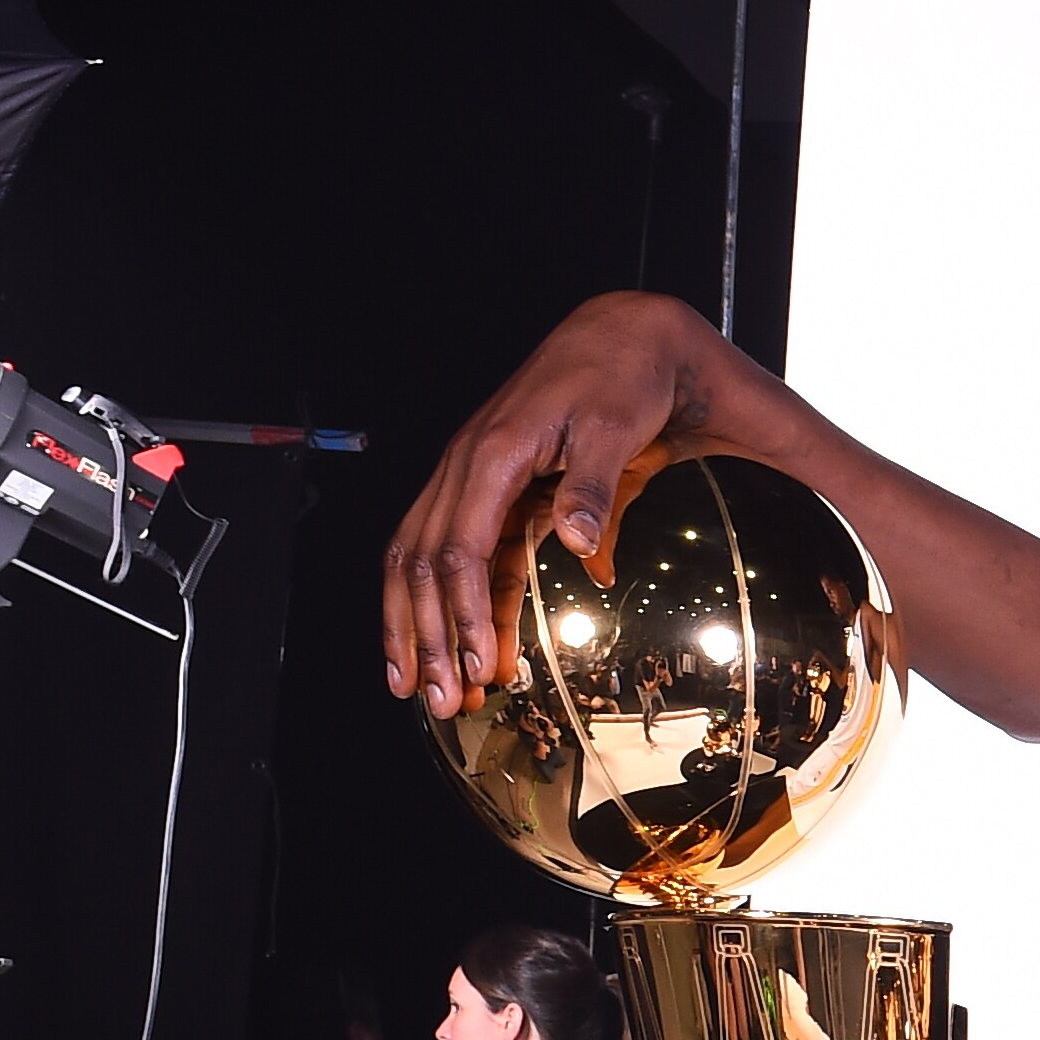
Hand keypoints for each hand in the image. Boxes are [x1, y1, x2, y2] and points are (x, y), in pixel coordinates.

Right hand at [381, 294, 746, 715]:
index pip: (462, 549)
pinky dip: (431, 600)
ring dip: (416, 627)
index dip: (464, 612)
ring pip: (417, 561)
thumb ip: (591, 484)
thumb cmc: (623, 379)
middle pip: (425, 564)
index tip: (475, 665)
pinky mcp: (482, 485)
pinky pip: (441, 548)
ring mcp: (468, 475)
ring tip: (420, 690)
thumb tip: (576, 540)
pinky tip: (432, 642)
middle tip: (441, 703)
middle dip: (427, 637)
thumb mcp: (615, 426)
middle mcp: (466, 467)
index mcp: (492, 455)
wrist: (623, 335)